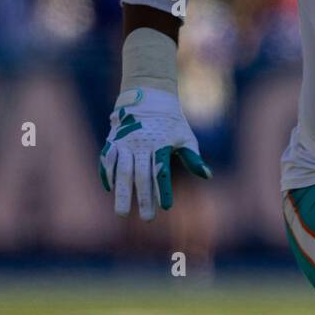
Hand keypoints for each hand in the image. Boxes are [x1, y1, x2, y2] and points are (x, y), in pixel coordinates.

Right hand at [98, 87, 210, 219]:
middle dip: (143, 198)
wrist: (148, 97)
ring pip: (122, 170)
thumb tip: (207, 176)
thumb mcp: (186, 137)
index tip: (165, 207)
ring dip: (122, 192)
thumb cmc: (172, 123)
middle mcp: (140, 143)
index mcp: (160, 143)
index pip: (161, 170)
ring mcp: (124, 142)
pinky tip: (110, 189)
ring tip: (122, 213)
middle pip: (140, 174)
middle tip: (147, 218)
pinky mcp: (113, 141)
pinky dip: (107, 174)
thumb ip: (193, 158)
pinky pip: (108, 160)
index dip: (162, 189)